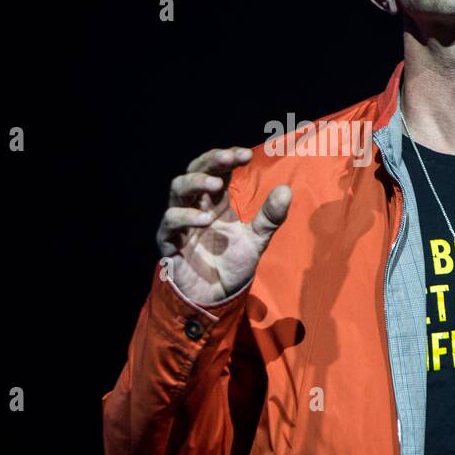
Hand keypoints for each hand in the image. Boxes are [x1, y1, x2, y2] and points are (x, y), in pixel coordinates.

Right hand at [156, 146, 291, 302]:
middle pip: (195, 170)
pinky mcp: (169, 241)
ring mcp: (180, 221)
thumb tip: (286, 189)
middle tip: (229, 158)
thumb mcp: (256, 240)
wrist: (216, 299)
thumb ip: (270, 217)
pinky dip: (185, 216)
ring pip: (177, 188)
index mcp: (216, 200)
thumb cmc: (232, 265)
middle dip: (211, 161)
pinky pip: (170, 222)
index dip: (227, 157)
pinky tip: (204, 220)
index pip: (217, 168)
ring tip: (214, 185)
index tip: (245, 155)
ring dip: (195, 182)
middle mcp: (196, 205)